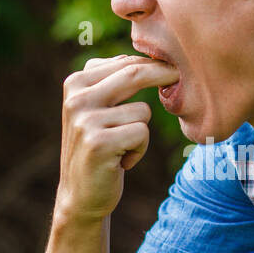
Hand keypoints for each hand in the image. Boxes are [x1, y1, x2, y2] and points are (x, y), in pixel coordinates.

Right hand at [55, 54, 179, 223]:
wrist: (80, 194)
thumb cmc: (99, 147)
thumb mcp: (97, 109)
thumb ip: (112, 82)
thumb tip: (151, 57)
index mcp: (75, 83)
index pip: (123, 63)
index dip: (153, 65)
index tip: (172, 68)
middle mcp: (77, 98)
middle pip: (134, 74)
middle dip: (163, 75)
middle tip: (178, 77)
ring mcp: (86, 120)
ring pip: (142, 110)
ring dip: (141, 132)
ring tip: (123, 147)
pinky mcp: (99, 143)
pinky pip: (141, 134)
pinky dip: (139, 150)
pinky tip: (123, 162)